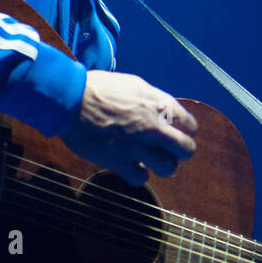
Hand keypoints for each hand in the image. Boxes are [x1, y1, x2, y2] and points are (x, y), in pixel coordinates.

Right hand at [58, 70, 196, 184]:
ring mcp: (138, 146)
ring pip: (169, 168)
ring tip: (154, 162)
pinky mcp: (120, 161)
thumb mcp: (134, 84)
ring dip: (163, 166)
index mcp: (161, 105)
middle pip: (186, 150)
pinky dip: (137, 175)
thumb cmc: (100, 87)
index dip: (185, 131)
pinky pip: (140, 177)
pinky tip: (131, 166)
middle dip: (181, 152)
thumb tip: (163, 108)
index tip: (177, 133)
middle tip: (170, 152)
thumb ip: (153, 99)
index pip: (190, 125)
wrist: (72, 99)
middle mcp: (155, 127)